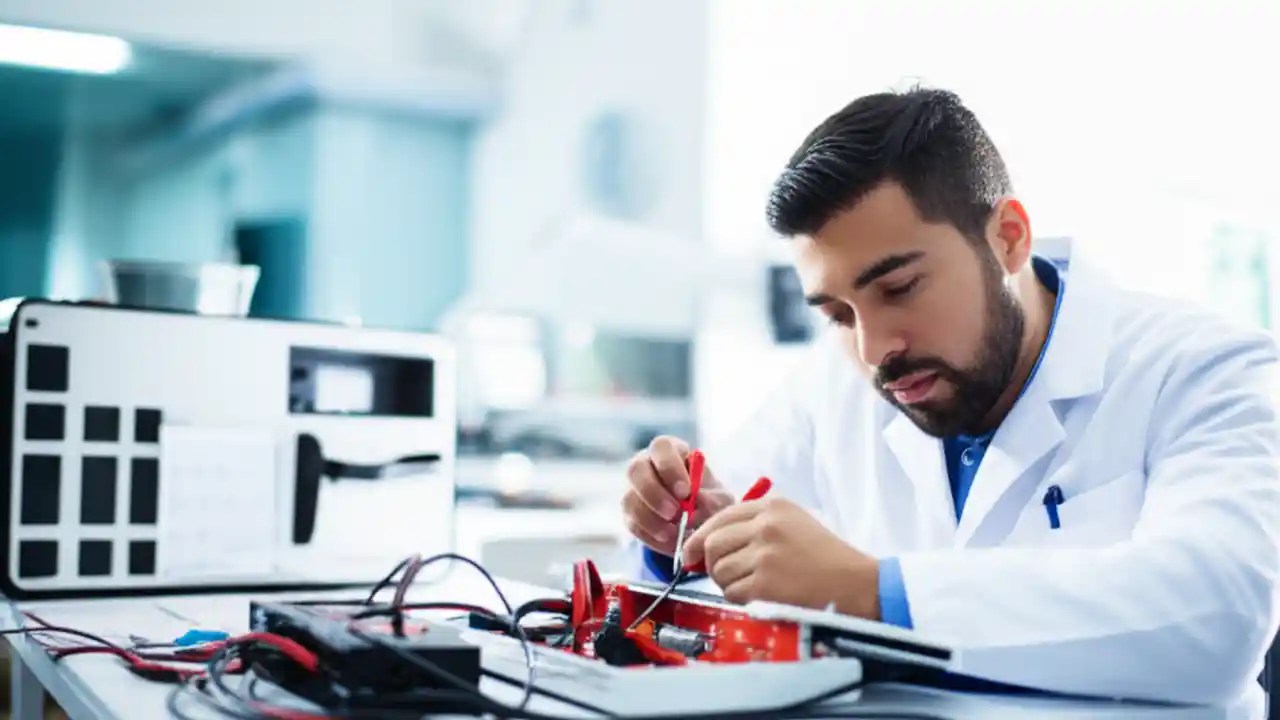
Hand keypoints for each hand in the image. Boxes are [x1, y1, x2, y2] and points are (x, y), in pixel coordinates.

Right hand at [622, 436, 734, 555]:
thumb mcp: (719, 499)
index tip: (686, 492)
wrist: (702, 524)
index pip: (661, 447)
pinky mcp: (630, 515)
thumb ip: (711, 499)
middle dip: (654, 493)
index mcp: (670, 451)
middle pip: (635, 469)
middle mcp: (646, 465)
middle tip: (675, 513)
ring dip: (651, 519)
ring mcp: (635, 490)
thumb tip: (696, 502)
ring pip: (629, 500)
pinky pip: (632, 524)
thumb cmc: (711, 501)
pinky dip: (651, 536)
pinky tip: (670, 542)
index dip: (670, 468)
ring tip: (675, 534)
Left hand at [681, 497, 879, 618]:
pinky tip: (762, 597)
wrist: (857, 585)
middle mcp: (766, 525)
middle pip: (712, 543)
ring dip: (728, 584)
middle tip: (726, 575)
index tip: (690, 553)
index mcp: (773, 507)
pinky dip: (740, 599)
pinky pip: (731, 592)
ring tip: (754, 586)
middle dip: (711, 563)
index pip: (721, 516)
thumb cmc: (826, 559)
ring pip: (718, 570)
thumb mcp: (794, 524)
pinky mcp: (764, 584)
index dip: (700, 537)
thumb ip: (754, 526)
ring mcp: (765, 554)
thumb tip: (704, 545)